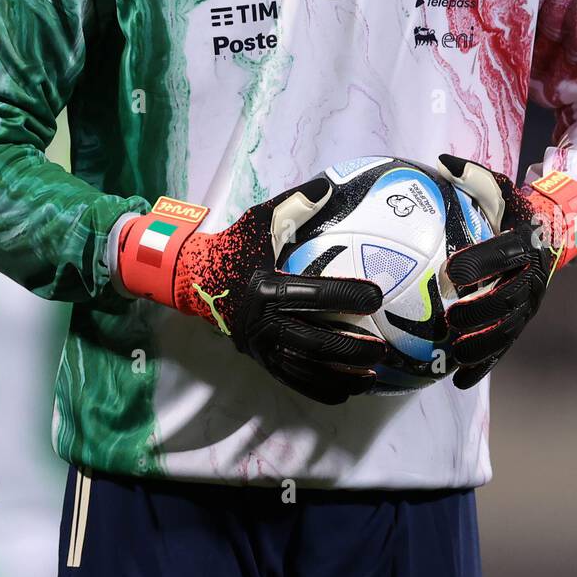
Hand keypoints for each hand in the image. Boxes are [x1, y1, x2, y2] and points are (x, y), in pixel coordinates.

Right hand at [115, 176, 386, 405]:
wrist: (195, 280)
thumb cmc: (235, 246)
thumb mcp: (260, 220)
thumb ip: (295, 205)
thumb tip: (329, 184)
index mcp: (265, 288)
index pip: (312, 296)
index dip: (345, 296)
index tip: (376, 295)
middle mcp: (262, 322)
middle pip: (313, 341)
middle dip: (351, 347)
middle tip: (382, 348)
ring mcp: (260, 346)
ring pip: (306, 366)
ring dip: (341, 374)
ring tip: (374, 376)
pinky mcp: (260, 360)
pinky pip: (293, 380)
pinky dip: (321, 389)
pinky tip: (348, 392)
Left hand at [435, 154, 573, 388]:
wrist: (556, 232)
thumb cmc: (516, 208)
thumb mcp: (499, 187)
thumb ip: (472, 175)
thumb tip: (441, 161)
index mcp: (525, 243)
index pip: (503, 253)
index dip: (480, 262)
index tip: (451, 271)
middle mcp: (532, 277)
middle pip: (509, 299)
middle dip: (481, 312)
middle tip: (450, 319)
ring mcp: (529, 303)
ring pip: (508, 330)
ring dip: (482, 345)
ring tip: (455, 354)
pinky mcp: (522, 320)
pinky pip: (504, 346)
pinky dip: (484, 365)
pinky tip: (459, 380)